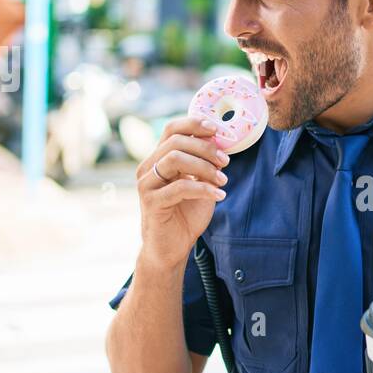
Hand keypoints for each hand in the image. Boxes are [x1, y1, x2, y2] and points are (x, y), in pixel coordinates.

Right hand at [135, 116, 230, 268]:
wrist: (172, 248)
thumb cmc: (186, 215)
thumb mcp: (200, 184)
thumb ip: (206, 164)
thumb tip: (221, 143)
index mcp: (158, 159)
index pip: (171, 129)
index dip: (193, 124)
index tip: (216, 129)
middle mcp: (147, 168)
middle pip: (175, 142)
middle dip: (205, 148)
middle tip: (226, 161)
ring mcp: (146, 184)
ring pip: (174, 159)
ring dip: (204, 167)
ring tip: (222, 180)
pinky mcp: (151, 202)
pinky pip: (179, 187)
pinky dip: (203, 188)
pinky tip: (220, 195)